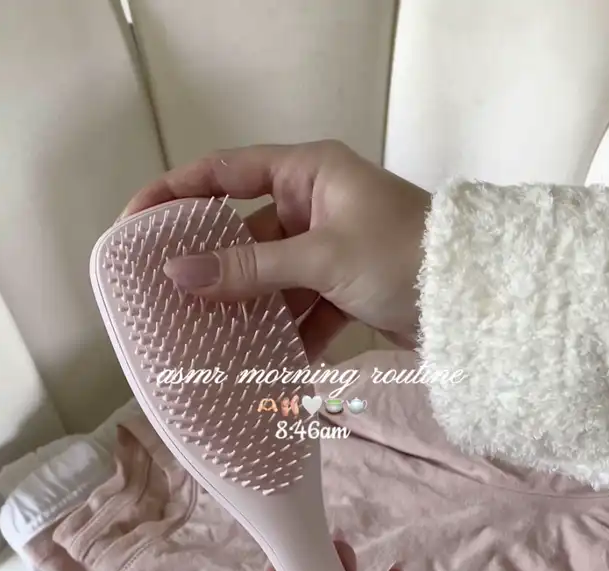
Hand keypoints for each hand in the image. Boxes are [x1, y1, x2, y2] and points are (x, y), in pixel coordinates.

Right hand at [122, 140, 429, 357]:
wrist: (473, 300)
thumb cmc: (401, 255)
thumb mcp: (320, 258)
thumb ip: (250, 267)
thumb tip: (179, 275)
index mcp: (308, 173)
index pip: (225, 172)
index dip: (176, 193)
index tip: (135, 223)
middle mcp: (315, 204)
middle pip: (245, 232)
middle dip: (213, 267)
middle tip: (168, 296)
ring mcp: (329, 247)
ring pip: (272, 276)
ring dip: (249, 308)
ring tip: (209, 338)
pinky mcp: (344, 286)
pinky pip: (301, 306)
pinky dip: (287, 331)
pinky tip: (265, 360)